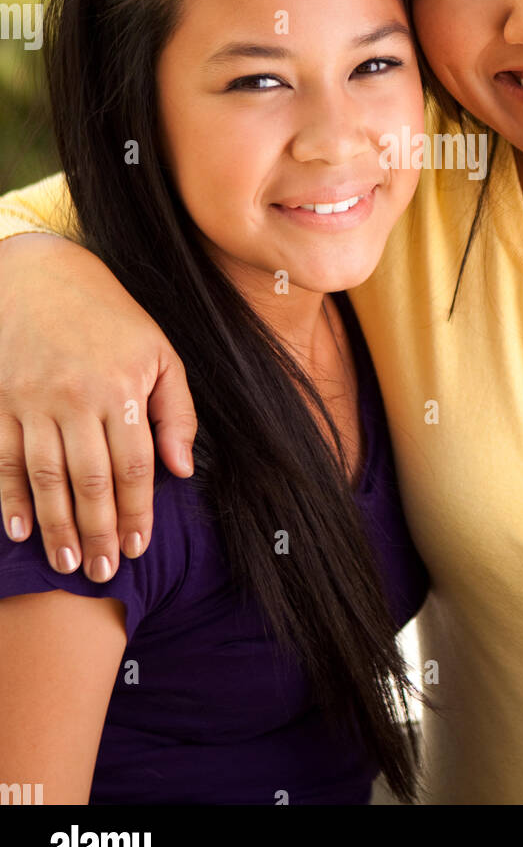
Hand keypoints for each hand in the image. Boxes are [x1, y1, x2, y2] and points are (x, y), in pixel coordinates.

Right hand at [0, 233, 197, 580]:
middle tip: (104, 571)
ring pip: (46, 478)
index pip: (133, 466)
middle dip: (100, 532)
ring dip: (56, 527)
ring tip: (69, 563)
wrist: (40, 274)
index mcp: (121, 387)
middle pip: (90, 481)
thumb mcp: (158, 352)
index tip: (138, 547)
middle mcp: (76, 397)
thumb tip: (182, 471)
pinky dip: (10, 498)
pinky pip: (5, 460)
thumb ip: (176, 412)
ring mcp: (32, 400)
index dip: (137, 512)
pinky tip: (19, 531)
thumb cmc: (110, 317)